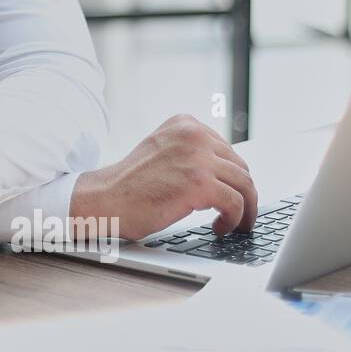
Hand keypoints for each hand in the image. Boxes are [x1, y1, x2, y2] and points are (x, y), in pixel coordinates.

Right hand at [69, 114, 256, 241]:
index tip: (233, 191)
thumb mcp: (162, 151)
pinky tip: (220, 227)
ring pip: (244, 185)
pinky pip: (235, 204)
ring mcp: (198, 158)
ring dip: (245, 209)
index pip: (226, 149)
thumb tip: (225, 173)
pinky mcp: (200, 184)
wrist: (105, 198)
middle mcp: (193, 135)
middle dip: (243, 192)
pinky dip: (234, 220)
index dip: (232, 175)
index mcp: (184, 124)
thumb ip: (189, 152)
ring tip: (236, 223)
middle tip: (241, 212)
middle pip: (240, 166)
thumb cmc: (129, 184)